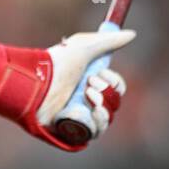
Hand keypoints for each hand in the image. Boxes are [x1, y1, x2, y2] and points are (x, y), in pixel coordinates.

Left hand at [0, 28, 134, 151]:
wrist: (36, 80)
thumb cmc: (56, 63)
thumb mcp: (85, 47)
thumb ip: (109, 41)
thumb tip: (133, 34)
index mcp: (91, 83)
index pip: (117, 90)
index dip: (114, 83)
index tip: (98, 73)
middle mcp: (85, 101)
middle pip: (114, 106)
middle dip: (107, 94)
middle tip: (88, 84)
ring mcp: (77, 117)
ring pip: (106, 122)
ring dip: (104, 109)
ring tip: (87, 95)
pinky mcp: (68, 131)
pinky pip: (93, 134)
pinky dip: (96, 124)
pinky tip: (92, 111)